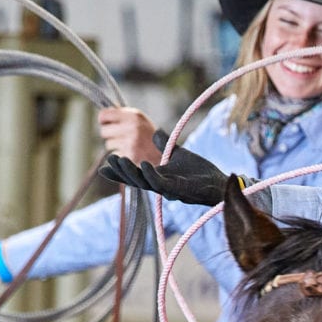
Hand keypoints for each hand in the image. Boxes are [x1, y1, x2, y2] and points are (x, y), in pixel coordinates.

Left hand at [97, 107, 163, 164]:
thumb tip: (102, 115)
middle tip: (120, 137)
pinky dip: (121, 156)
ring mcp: (131, 143)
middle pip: (103, 131)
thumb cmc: (150, 138)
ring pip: (108, 144)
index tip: (104, 122)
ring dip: (116, 146)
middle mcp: (132, 127)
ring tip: (130, 146)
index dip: (103, 119)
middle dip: (109, 135)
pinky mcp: (130, 156)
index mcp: (134, 116)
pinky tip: (132, 155)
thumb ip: (123, 116)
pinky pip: (115, 155)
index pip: (104, 114)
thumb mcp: (141, 121)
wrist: (167, 155)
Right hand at [98, 147, 230, 206]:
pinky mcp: (180, 191)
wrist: (219, 183)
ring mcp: (169, 190)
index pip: (134, 175)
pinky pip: (162, 184)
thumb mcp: (179, 154)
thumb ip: (164, 144)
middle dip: (121, 172)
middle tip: (108, 160)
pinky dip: (151, 175)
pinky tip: (144, 164)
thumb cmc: (200, 172)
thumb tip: (154, 130)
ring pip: (145, 183)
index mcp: (158, 177)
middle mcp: (160, 186)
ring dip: (131, 172)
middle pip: (135, 181)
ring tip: (119, 159)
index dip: (119, 173)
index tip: (103, 167)